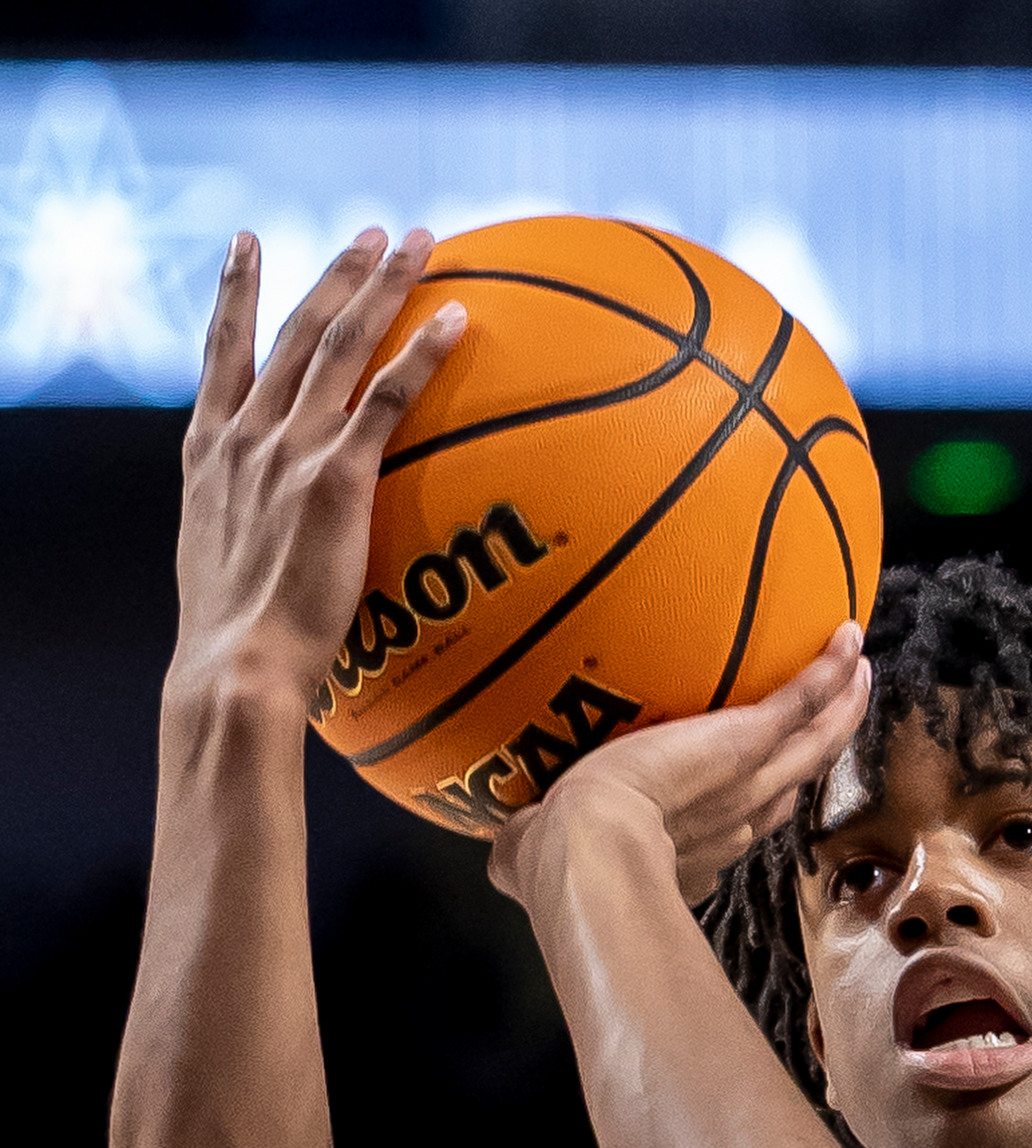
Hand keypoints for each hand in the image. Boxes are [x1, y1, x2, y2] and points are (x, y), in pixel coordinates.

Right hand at [169, 226, 466, 708]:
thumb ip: (246, 531)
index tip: (245, 243)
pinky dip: (422, 351)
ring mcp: (289, 450)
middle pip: (296, 331)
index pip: (221, 353)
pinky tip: (456, 318)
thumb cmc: (236, 644)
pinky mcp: (334, 477)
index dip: (235, 291)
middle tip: (373, 233)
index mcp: (209, 453)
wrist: (237, 665)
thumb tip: (275, 545)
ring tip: (420, 242)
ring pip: (342, 343)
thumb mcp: (222, 569)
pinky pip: (388, 398)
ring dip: (382, 285)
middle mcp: (246, 435)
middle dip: (336, 273)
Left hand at [489, 624, 870, 909]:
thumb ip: (524, 850)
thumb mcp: (536, 857)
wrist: (588, 854)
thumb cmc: (554, 864)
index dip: (749, 807)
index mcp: (685, 851)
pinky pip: (798, 702)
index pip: (731, 826)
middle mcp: (728, 821)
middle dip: (808, 755)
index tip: (758, 790)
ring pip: (809, 746)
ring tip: (860, 672)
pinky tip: (847, 638)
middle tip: (832, 721)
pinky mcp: (746, 742)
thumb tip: (503, 854)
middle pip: (784, 786)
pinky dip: (827, 675)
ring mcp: (745, 781)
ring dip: (838, 711)